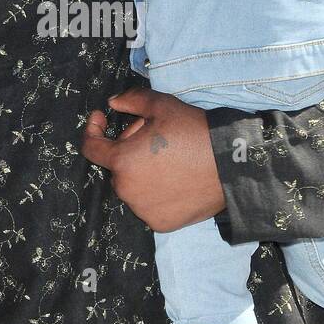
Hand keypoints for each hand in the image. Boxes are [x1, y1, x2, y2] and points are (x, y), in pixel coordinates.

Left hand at [80, 85, 225, 231]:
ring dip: (142, 174)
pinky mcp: (160, 224)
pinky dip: (156, 194)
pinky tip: (176, 181)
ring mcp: (143, 210)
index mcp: (122, 161)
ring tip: (169, 160)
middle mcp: (127, 190)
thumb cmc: (194, 132)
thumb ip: (131, 100)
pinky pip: (149, 205)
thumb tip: (113, 103)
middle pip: (117, 167)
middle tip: (155, 138)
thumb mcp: (162, 105)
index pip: (91, 148)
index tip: (101, 119)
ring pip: (133, 187)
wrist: (231, 165)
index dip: (93, 130)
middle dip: (129, 150)